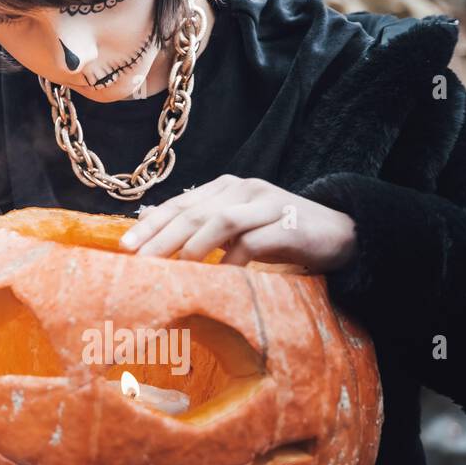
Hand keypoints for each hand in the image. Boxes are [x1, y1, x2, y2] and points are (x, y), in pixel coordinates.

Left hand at [118, 175, 357, 271]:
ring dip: (193, 247)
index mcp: (225, 187)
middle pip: (194, 212)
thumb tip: (157, 244)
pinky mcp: (290, 223)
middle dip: (162, 238)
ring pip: (221, 221)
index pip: (179, 203)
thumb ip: (205, 231)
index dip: (150, 224)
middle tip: (139, 262)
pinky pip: (254, 241)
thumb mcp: (238, 229)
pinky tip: (221, 277)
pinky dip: (234, 260)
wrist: (341, 233)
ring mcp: (267, 203)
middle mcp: (243, 189)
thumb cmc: (279, 234)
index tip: (124, 246)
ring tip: (173, 269)